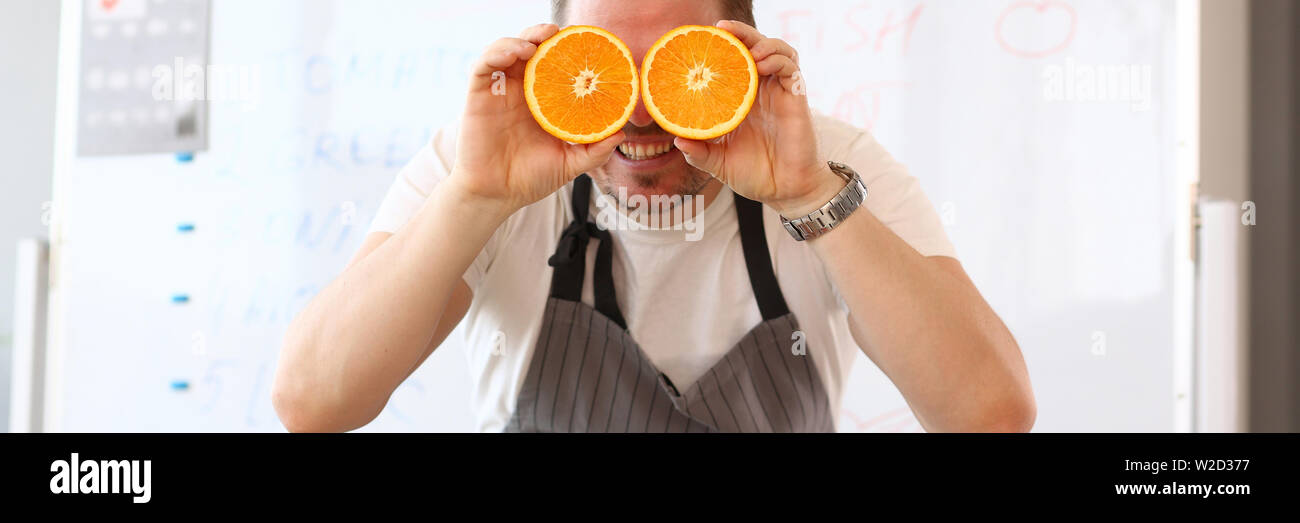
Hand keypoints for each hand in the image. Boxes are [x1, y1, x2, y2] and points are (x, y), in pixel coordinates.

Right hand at [448, 24, 625, 213]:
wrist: (497, 197)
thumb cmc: (530, 179)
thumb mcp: (570, 164)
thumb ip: (596, 150)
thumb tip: (622, 134)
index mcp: (543, 101)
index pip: (554, 65)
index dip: (567, 50)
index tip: (586, 44)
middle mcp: (520, 91)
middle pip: (530, 49)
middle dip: (543, 35)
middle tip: (560, 33)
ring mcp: (498, 91)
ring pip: (506, 49)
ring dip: (522, 38)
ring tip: (539, 42)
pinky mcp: (478, 95)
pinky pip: (483, 64)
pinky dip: (498, 51)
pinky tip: (516, 53)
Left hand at [673, 20, 843, 218]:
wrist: (785, 191)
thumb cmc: (755, 175)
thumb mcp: (719, 164)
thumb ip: (699, 153)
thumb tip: (677, 141)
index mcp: (742, 100)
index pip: (734, 63)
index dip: (723, 48)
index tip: (703, 39)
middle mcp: (762, 91)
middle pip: (755, 48)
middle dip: (741, 33)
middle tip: (722, 28)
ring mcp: (780, 92)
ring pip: (777, 51)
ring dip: (763, 42)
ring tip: (746, 49)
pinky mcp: (796, 98)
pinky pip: (791, 68)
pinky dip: (778, 59)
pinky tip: (762, 64)